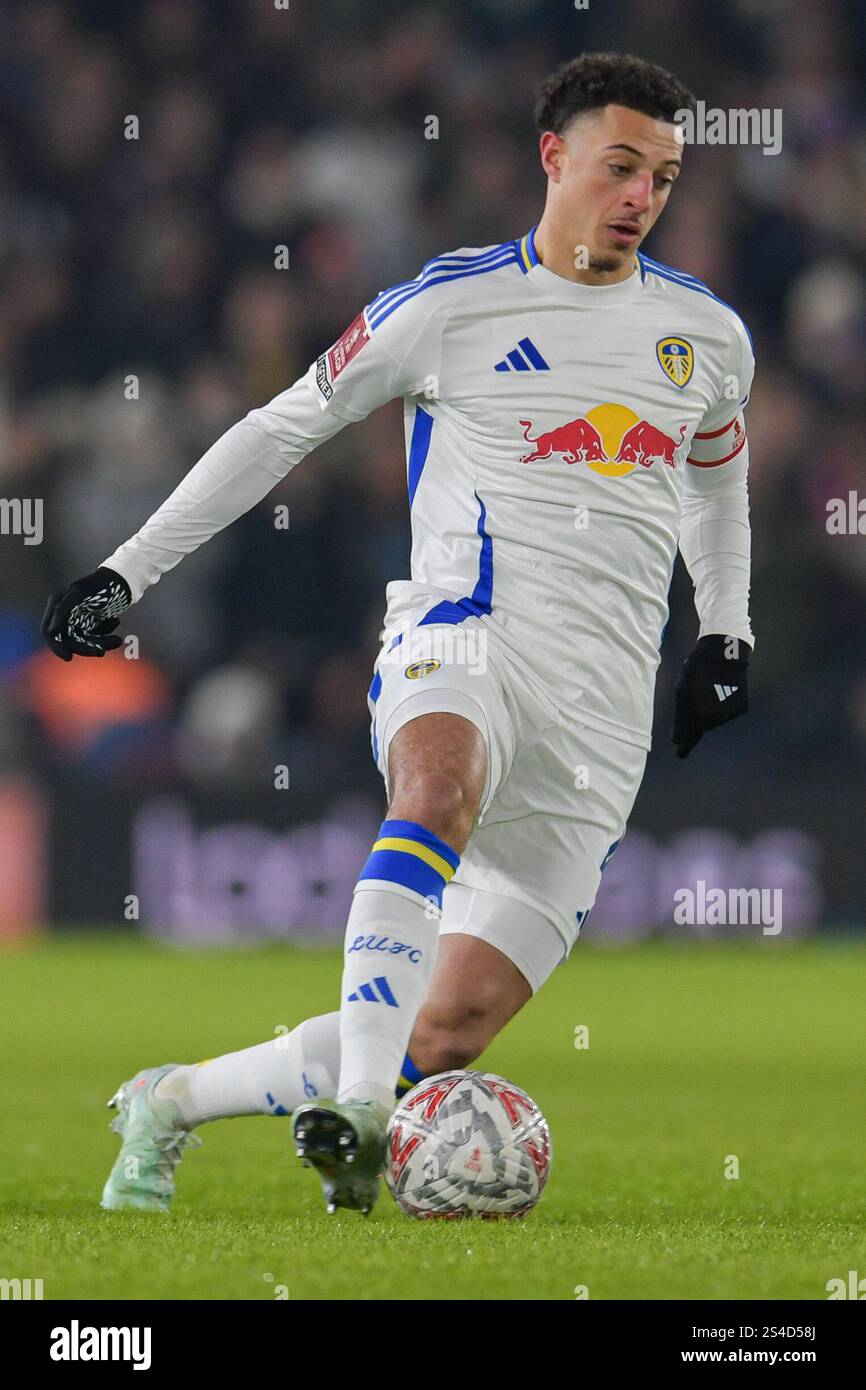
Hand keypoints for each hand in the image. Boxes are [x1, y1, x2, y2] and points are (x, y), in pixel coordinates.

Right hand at [41, 567, 131, 661]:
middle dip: (87, 647)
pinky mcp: (92, 622)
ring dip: (101, 643)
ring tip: (118, 640)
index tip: (69, 658)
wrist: (123, 578)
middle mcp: (65, 613)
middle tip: (102, 652)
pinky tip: (115, 621)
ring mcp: (79, 618)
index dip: (56, 647)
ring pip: (85, 641)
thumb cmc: (101, 584)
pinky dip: (106, 635)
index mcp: (57, 604)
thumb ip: (64, 608)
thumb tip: (51, 630)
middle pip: (70, 640)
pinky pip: (95, 637)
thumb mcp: (82, 593)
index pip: (50, 632)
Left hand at [672, 634, 750, 758]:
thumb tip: (677, 741)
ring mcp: (731, 714)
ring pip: (715, 719)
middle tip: (696, 696)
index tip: (679, 755)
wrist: (725, 652)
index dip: (684, 746)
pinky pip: (728, 712)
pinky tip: (722, 689)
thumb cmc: (697, 669)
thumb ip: (680, 718)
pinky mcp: (742, 708)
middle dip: (697, 717)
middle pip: (702, 726)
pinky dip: (723, 704)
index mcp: (699, 715)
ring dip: (710, 709)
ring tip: (710, 688)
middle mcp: (717, 719)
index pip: (690, 736)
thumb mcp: (682, 691)